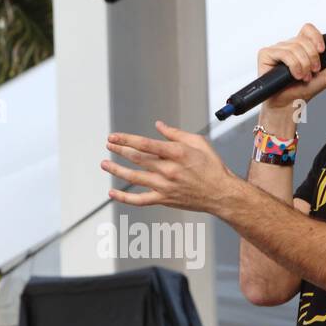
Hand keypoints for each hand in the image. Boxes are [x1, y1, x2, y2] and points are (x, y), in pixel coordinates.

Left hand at [103, 121, 236, 212]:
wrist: (221, 194)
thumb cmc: (212, 166)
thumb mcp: (198, 143)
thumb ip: (176, 134)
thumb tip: (158, 126)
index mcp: (177, 153)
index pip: (145, 144)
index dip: (126, 139)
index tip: (114, 136)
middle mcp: (169, 170)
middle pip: (137, 159)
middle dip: (120, 150)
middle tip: (108, 145)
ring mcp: (165, 186)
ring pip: (135, 178)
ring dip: (117, 170)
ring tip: (104, 164)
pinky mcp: (164, 199)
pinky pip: (140, 200)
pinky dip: (124, 198)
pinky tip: (112, 192)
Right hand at [258, 23, 325, 111]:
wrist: (290, 104)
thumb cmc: (305, 90)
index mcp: (301, 46)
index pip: (308, 29)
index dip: (316, 37)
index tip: (321, 52)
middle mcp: (288, 45)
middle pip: (303, 40)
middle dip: (312, 58)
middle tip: (312, 72)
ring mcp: (276, 49)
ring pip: (294, 47)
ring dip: (303, 65)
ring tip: (303, 77)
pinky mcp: (266, 55)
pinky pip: (283, 53)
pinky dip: (293, 65)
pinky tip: (294, 75)